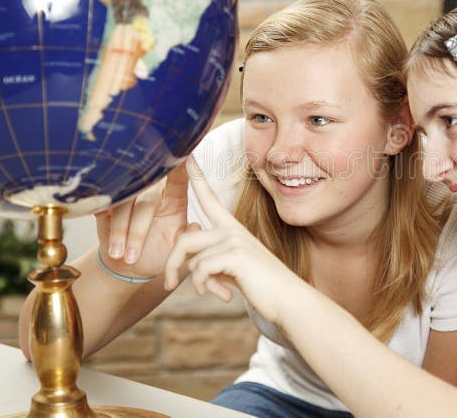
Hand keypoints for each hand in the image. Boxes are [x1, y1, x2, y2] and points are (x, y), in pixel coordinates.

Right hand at [95, 161, 188, 277]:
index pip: (179, 180)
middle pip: (147, 200)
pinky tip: (99, 219)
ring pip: (124, 203)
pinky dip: (101, 209)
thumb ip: (188, 238)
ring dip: (119, 231)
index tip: (181, 158)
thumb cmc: (159, 253)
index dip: (180, 169)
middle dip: (137, 231)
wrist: (131, 266)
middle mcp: (153, 193)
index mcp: (175, 198)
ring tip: (118, 255)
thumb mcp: (178, 250)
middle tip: (132, 257)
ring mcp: (130, 196)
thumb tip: (197, 226)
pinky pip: (103, 200)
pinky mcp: (109, 203)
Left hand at [164, 157, 303, 324]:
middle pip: (185, 238)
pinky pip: (200, 269)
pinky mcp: (235, 255)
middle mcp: (232, 229)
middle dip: (172, 263)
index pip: (209, 199)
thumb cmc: (262, 286)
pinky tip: (222, 294)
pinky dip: (203, 286)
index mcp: (233, 229)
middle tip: (168, 284)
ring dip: (192, 280)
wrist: (288, 298)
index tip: (188, 157)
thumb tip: (191, 263)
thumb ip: (213, 259)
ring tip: (206, 291)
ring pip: (190, 256)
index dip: (197, 179)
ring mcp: (234, 240)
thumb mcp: (233, 268)